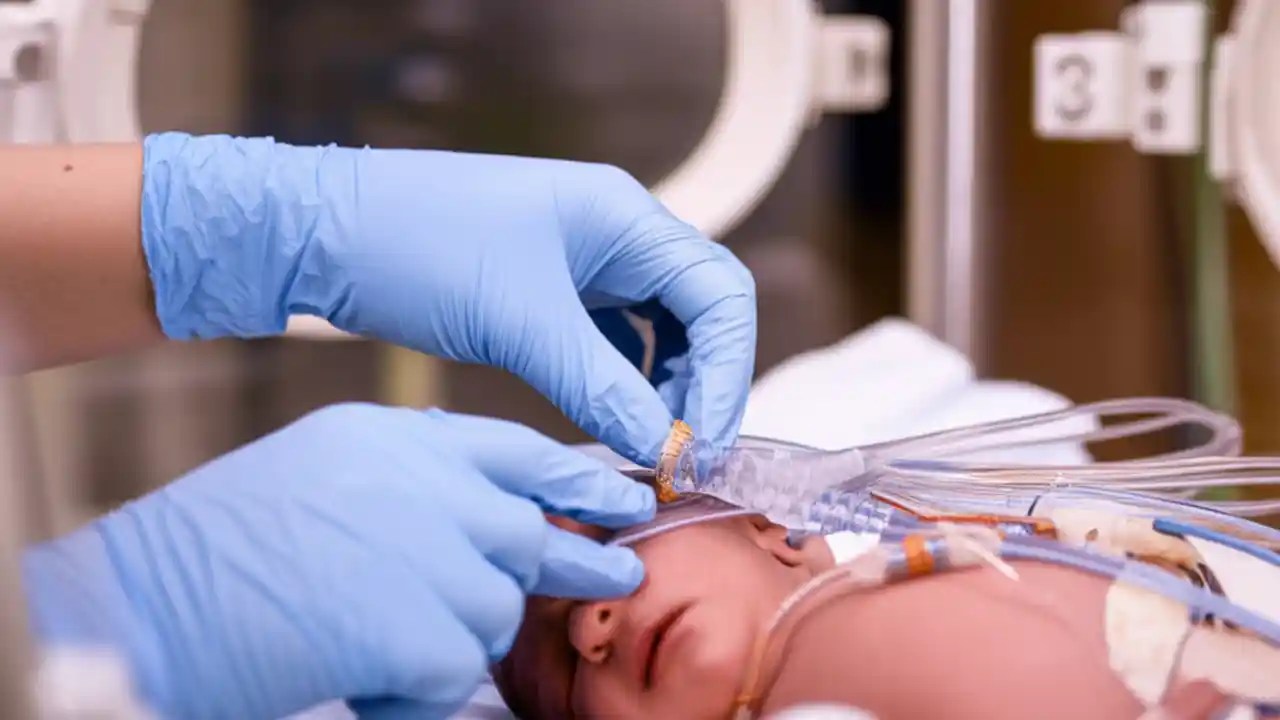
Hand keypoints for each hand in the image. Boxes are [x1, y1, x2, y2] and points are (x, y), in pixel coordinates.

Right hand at [22, 405, 654, 718]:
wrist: (149, 603)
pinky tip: (359, 678)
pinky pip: (450, 674)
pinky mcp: (421, 631)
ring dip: (451, 639)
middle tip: (619, 573)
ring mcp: (430, 557)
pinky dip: (410, 693)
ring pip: (492, 612)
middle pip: (526, 533)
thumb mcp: (325, 465)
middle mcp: (426, 488)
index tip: (626, 498)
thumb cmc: (220, 542)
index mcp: (398, 440)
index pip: (517, 452)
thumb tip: (481, 499)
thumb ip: (409, 474)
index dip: (577, 480)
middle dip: (575, 560)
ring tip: (375, 639)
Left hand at [141, 134, 756, 462]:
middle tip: (684, 459)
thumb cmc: (418, 248)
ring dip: (667, 389)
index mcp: (623, 217)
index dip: (727, 372)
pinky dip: (624, 383)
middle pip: (699, 314)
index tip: (706, 444)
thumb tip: (664, 451)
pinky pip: (613, 340)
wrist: (323, 231)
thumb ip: (601, 386)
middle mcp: (616, 233)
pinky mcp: (549, 290)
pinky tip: (614, 421)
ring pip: (659, 331)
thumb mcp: (518, 322)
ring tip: (651, 449)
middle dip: (702, 386)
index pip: (719, 293)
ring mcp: (583, 260)